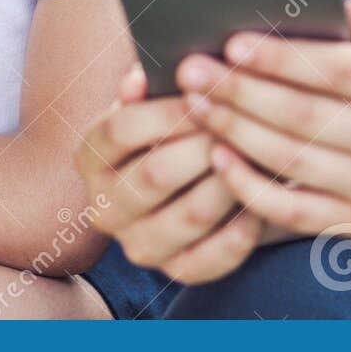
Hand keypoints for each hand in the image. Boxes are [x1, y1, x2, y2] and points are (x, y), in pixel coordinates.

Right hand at [74, 65, 266, 283]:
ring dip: (229, 181)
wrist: (188, 179)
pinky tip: (260, 195)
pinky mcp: (177, 272)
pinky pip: (214, 257)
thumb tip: (138, 79)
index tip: (208, 91)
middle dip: (205, 144)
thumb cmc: (174, 126)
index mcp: (90, 158)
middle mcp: (104, 208)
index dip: (168, 111)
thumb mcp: (154, 100)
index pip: (122, 130)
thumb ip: (148, 87)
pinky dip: (243, 227)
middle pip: (157, 174)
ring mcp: (139, 245)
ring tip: (257, 153)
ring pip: (191, 215)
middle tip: (241, 123)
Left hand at [179, 0, 350, 243]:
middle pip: (305, 117)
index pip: (337, 70)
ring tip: (196, 105)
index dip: (280, 59)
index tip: (232, 43)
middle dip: (240, 93)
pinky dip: (250, 187)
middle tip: (193, 72)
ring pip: (292, 162)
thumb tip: (333, 2)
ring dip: (235, 133)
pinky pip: (292, 211)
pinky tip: (219, 158)